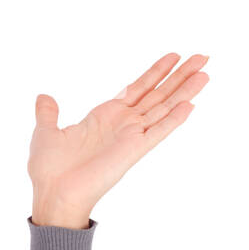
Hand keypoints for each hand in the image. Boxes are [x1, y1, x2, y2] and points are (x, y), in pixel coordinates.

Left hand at [28, 52, 208, 226]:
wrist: (53, 192)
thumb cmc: (48, 169)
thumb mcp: (45, 133)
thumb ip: (48, 113)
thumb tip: (43, 97)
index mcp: (103, 116)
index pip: (136, 89)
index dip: (155, 73)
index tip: (174, 57)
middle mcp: (122, 124)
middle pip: (157, 94)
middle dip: (179, 75)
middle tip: (202, 57)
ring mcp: (130, 136)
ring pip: (163, 107)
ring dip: (184, 90)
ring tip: (205, 72)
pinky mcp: (134, 150)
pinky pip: (158, 131)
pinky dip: (173, 119)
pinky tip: (190, 104)